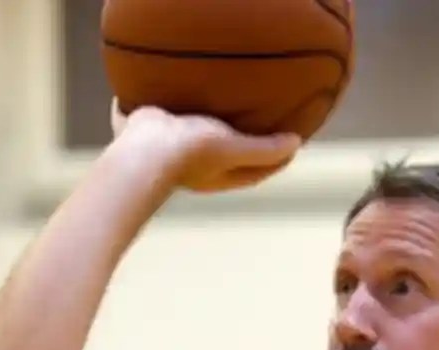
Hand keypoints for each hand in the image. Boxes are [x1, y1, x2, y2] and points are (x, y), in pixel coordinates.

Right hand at [109, 99, 301, 193]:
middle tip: (266, 116)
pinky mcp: (157, 129)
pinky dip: (186, 103)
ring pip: (202, 134)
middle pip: (231, 154)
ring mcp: (175, 148)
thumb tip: (296, 142)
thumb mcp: (234, 149)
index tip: (293, 140)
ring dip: (215, 121)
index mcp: (218, 175)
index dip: (277, 158)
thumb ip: (264, 148)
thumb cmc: (190, 151)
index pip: (256, 170)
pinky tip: (191, 86)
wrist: (142, 147)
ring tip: (229, 97)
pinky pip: (177, 112)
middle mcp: (198, 166)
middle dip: (247, 140)